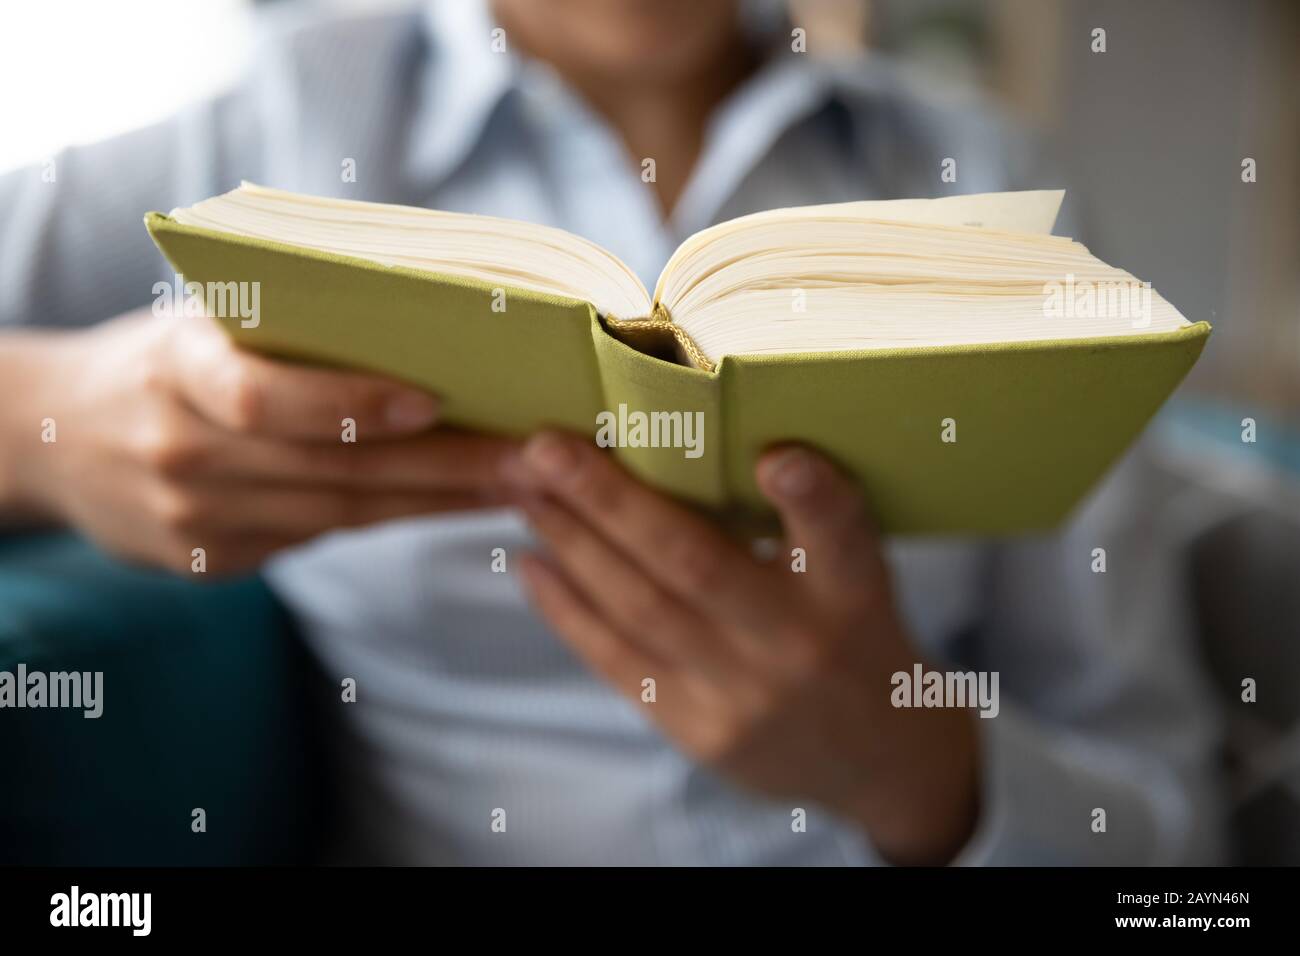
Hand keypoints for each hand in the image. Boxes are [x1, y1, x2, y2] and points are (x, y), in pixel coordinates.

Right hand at [0, 309, 517, 574]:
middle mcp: (182, 450)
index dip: (350, 403)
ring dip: (440, 501)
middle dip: (446, 467)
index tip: (434, 401)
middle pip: (333, 469)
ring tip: (520, 485)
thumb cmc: (165, 361)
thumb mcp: (202, 323)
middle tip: (533, 460)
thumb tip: (431, 331)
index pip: (264, 397)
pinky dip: (395, 518)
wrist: (63, 440)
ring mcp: (194, 517)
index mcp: (176, 369)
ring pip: (343, 514)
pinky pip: (321, 536)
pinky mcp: (210, 559)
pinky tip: (454, 503)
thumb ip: (288, 330)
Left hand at [510, 432, 979, 864]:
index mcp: (852, 590)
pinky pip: (621, 664)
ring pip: (643, 609)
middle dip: (612, 501)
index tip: (777, 458)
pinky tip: (531, 564)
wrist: (878, 761)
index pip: (841, 535)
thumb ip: (807, 518)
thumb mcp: (858, 573)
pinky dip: (569, 611)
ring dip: (574, 544)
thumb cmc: (853, 635)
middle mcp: (799, 644)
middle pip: (697, 565)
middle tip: (547, 448)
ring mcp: (745, 696)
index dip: (812, 495)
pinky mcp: (701, 734)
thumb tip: (705, 441)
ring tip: (526, 493)